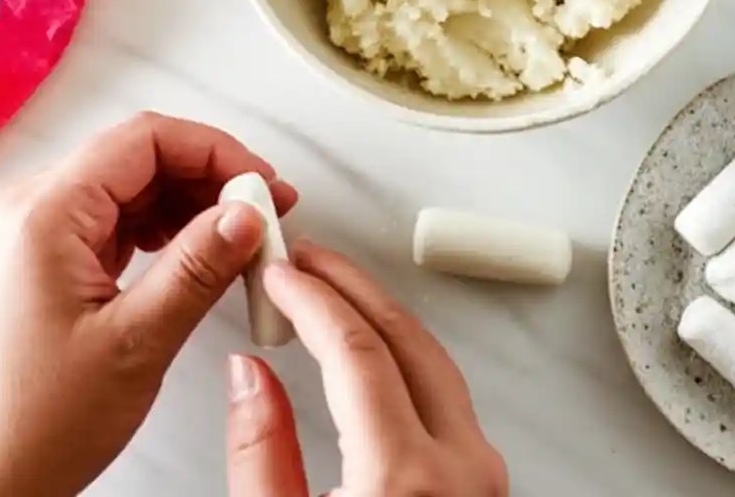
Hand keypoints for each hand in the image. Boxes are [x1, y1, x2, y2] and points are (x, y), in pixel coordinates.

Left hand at [0, 112, 297, 495]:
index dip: (216, 152)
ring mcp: (25, 236)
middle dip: (209, 179)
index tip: (263, 186)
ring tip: (239, 245)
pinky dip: (158, 233)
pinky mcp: (34, 264)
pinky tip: (195, 260)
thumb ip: (199, 266)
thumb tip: (248, 212)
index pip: (145, 139)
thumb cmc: (32, 425)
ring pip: (125, 190)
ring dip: (187, 207)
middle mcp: (24, 210)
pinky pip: (107, 224)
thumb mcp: (137, 341)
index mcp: (40, 214)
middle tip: (265, 216)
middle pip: (136, 158)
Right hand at [225, 242, 508, 496]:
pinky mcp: (484, 481)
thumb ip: (261, 454)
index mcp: (402, 479)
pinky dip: (404, 357)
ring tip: (332, 294)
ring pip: (434, 363)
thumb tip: (250, 376)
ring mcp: (482, 473)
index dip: (313, 301)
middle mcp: (459, 467)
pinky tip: (370, 348)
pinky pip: (446, 396)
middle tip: (307, 261)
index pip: (358, 354)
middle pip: (407, 342)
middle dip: (352, 289)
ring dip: (380, 318)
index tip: (281, 276)